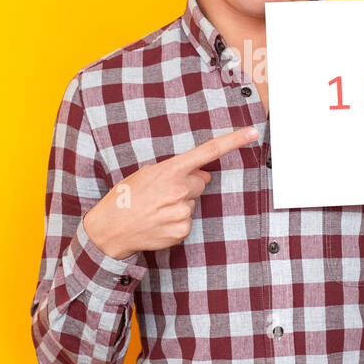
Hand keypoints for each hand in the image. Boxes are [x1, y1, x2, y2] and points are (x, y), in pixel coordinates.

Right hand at [83, 127, 260, 260]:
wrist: (110, 229)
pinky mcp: (182, 231)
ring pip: (192, 203)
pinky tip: (158, 222)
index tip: (253, 133)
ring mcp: (182, 212)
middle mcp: (180, 190)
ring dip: (179, 205)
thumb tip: (204, 175)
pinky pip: (187, 222)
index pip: (208, 152)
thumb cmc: (127, 197)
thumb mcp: (147, 174)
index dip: (233, 141)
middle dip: (187, 186)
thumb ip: (178, 171)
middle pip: (200, 182)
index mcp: (170, 170)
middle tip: (162, 194)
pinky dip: (176, 222)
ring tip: (155, 210)